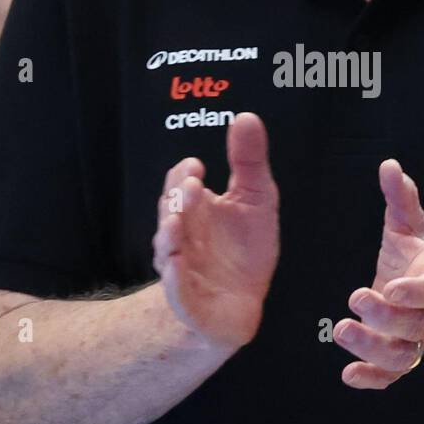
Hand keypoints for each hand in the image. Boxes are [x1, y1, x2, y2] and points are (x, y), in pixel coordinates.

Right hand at [152, 112, 278, 354]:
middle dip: (178, 200)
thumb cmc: (242, 251)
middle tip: (192, 187)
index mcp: (195, 209)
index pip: (180, 185)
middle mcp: (182, 235)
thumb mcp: (255, 199)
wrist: (237, 306)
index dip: (185, 175)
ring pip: (168, 249)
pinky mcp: (186, 300)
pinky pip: (175, 289)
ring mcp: (180, 267)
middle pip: (171, 212)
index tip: (198, 166)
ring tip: (174, 223)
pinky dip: (174, 279)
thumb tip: (247, 117)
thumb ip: (248, 160)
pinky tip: (176, 266)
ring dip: (169, 235)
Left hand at [333, 159, 423, 388]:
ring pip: (402, 356)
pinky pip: (390, 377)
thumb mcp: (413, 226)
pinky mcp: (400, 358)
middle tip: (357, 300)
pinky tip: (348, 376)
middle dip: (385, 317)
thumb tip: (389, 167)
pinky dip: (371, 379)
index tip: (392, 286)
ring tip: (344, 332)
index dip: (415, 291)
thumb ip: (401, 199)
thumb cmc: (423, 260)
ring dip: (373, 350)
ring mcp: (415, 340)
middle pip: (413, 325)